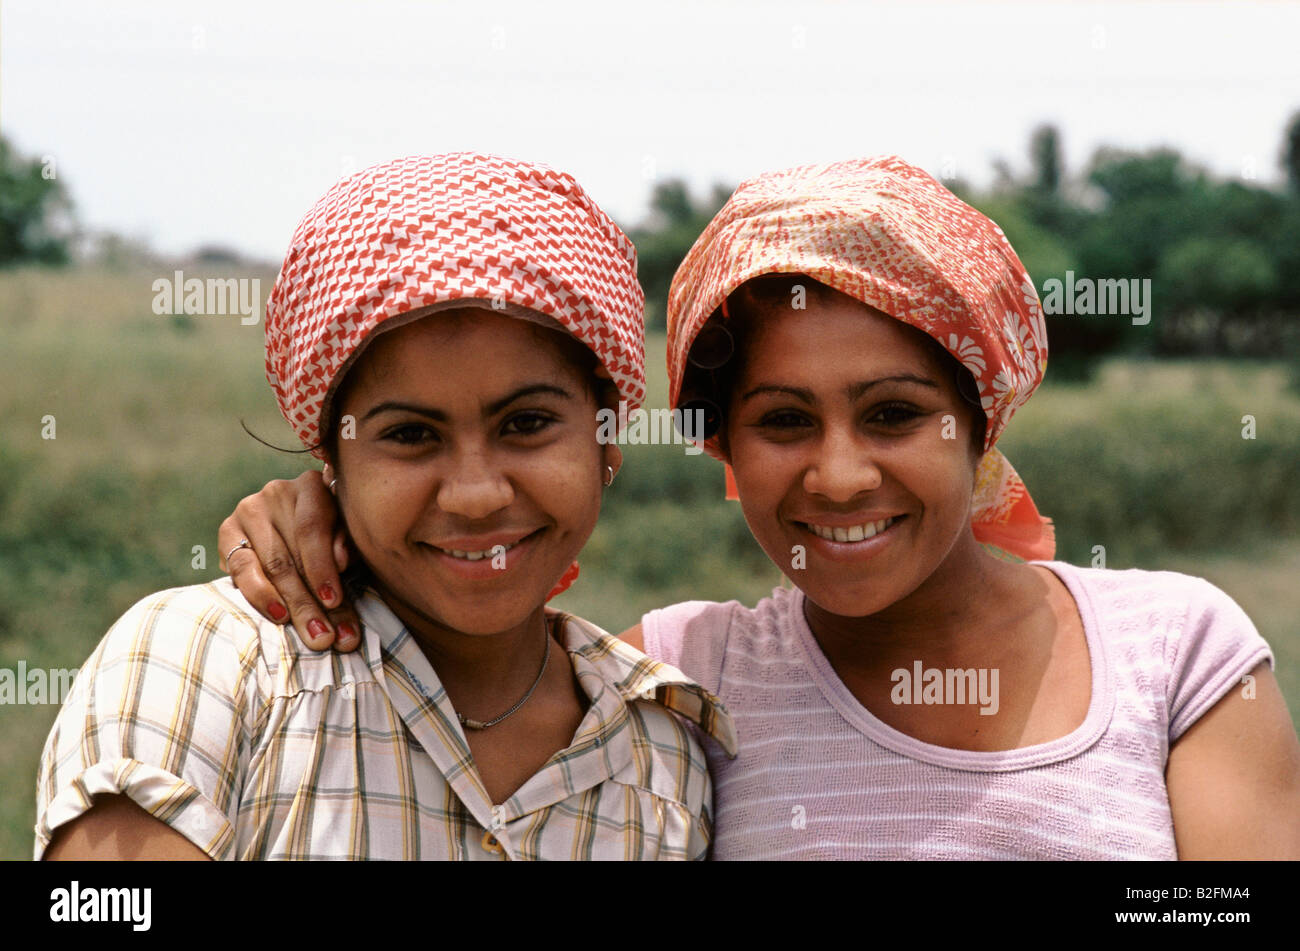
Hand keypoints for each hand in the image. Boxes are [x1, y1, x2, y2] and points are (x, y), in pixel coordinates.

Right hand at [218, 468, 360, 651]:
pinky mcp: (228, 532)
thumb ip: (347, 547)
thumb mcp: (347, 537)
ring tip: (313, 635)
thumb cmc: (333, 536)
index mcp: (312, 485)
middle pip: (292, 554)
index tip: (334, 601)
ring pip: (272, 566)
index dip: (322, 566)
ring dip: (294, 606)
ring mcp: (250, 510)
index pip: (312, 527)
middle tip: (327, 637)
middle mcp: (278, 492)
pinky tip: (279, 616)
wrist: (292, 529)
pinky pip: (243, 569)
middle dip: (312, 601)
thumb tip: (342, 562)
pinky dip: (261, 596)